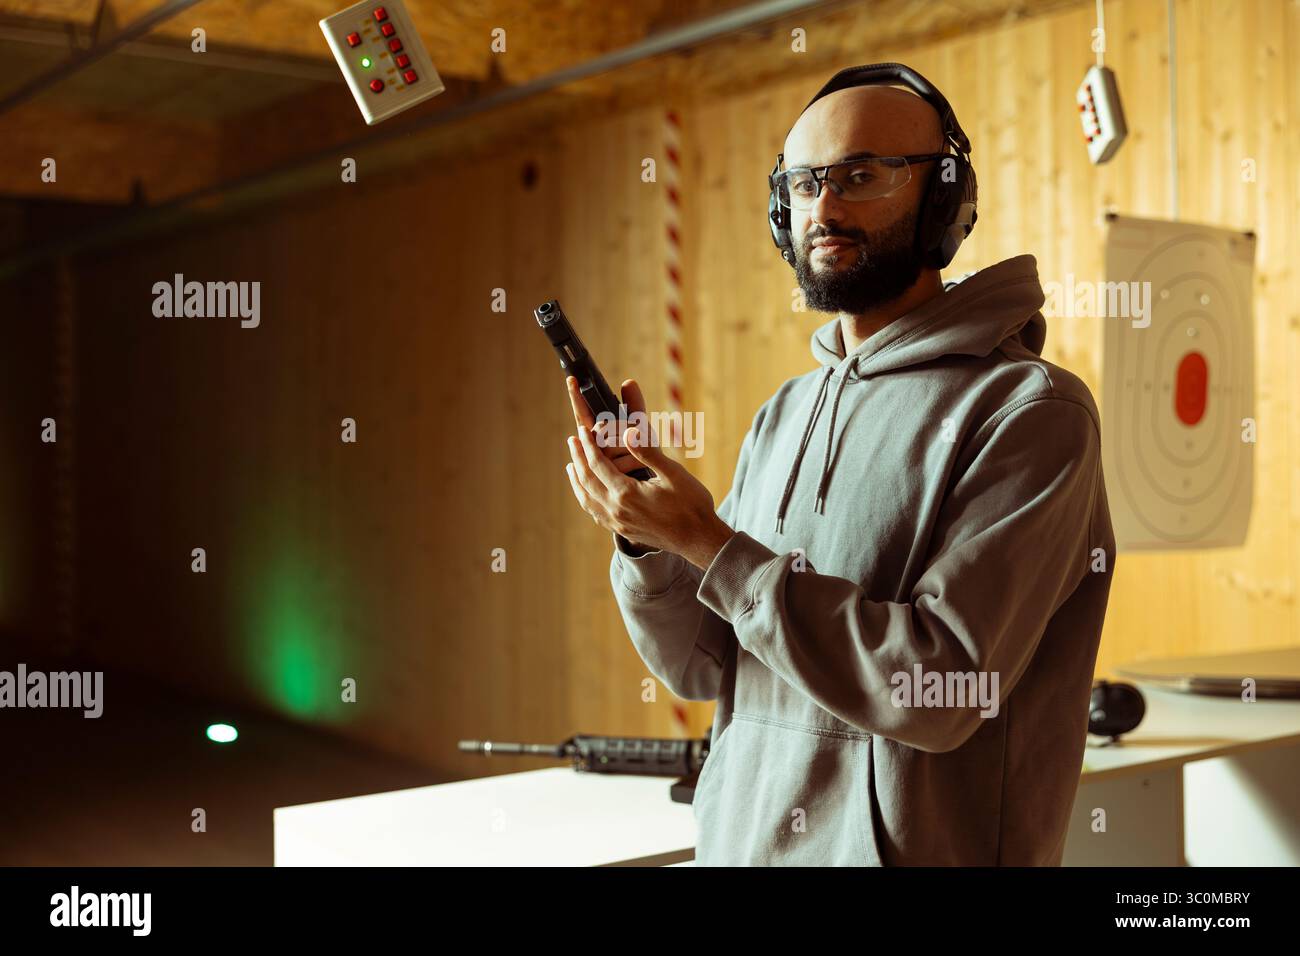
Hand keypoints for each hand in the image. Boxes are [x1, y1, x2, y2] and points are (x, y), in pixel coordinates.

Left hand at [563, 377, 733, 570]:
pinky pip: (595, 512)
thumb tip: (629, 432)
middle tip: (572, 441)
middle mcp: (616, 510)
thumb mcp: (673, 473)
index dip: (588, 445)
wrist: (699, 540)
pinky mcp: (623, 530)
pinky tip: (589, 492)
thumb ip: (648, 452)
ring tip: (571, 467)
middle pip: (586, 481)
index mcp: (626, 493)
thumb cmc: (691, 505)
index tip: (581, 431)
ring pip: (586, 499)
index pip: (597, 464)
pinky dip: (586, 498)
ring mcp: (618, 523)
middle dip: (578, 459)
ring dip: (577, 480)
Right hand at [564, 375, 654, 478]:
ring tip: (641, 457)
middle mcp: (593, 447)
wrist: (658, 484)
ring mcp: (597, 464)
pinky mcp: (606, 480)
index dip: (577, 398)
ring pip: (609, 446)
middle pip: (601, 430)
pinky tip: (640, 467)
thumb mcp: (642, 429)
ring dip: (630, 446)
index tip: (572, 379)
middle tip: (640, 436)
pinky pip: (618, 462)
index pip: (583, 414)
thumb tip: (629, 381)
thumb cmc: (646, 453)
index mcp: (598, 433)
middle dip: (622, 430)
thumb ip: (635, 407)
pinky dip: (633, 461)